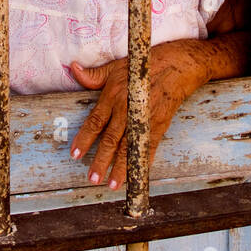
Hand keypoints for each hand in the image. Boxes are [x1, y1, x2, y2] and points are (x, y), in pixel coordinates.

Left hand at [67, 55, 201, 190]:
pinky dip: (142, 162)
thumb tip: (73, 69)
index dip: (84, 139)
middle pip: (111, 139)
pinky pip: (149, 147)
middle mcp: (127, 109)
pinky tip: (136, 175)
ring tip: (112, 184)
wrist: (176, 66)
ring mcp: (144, 118)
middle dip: (101, 160)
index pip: (95, 121)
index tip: (75, 154)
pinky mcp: (159, 125)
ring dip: (120, 167)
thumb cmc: (143, 65)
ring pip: (129, 147)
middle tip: (92, 178)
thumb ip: (94, 75)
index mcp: (113, 96)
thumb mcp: (115, 66)